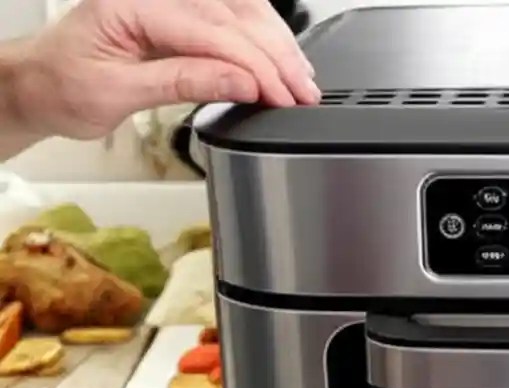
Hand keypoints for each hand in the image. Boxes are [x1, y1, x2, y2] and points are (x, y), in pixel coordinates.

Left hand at [11, 0, 318, 141]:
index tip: (279, 95)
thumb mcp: (117, 93)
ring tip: (303, 79)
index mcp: (130, 3)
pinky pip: (234, 17)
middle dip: (275, 55)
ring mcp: (170, 1)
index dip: (252, 64)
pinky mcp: (182, 15)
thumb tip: (240, 82)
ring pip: (242, 10)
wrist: (42, 84)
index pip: (210, 30)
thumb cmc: (64, 86)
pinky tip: (283, 58)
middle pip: (234, 14)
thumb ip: (182, 82)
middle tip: (302, 92)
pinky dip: (265, 38)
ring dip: (278, 44)